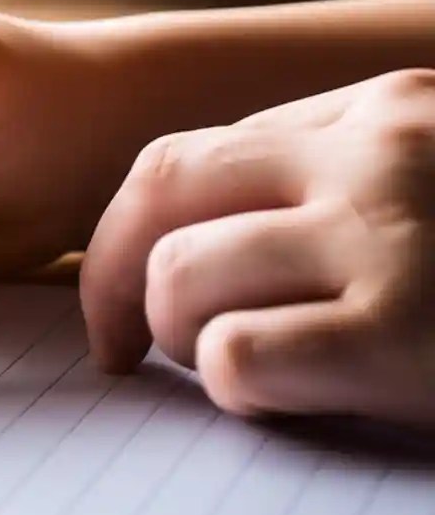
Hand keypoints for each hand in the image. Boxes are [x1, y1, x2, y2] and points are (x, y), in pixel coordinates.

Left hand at [82, 69, 434, 421]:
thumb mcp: (423, 193)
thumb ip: (325, 193)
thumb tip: (185, 252)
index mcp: (383, 110)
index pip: (193, 154)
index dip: (134, 234)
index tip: (127, 294)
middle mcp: (377, 152)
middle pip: (157, 190)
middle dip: (110, 278)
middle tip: (118, 347)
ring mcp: (384, 236)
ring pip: (177, 274)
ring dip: (184, 341)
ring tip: (254, 376)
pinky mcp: (399, 335)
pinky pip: (235, 354)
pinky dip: (241, 392)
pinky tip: (297, 404)